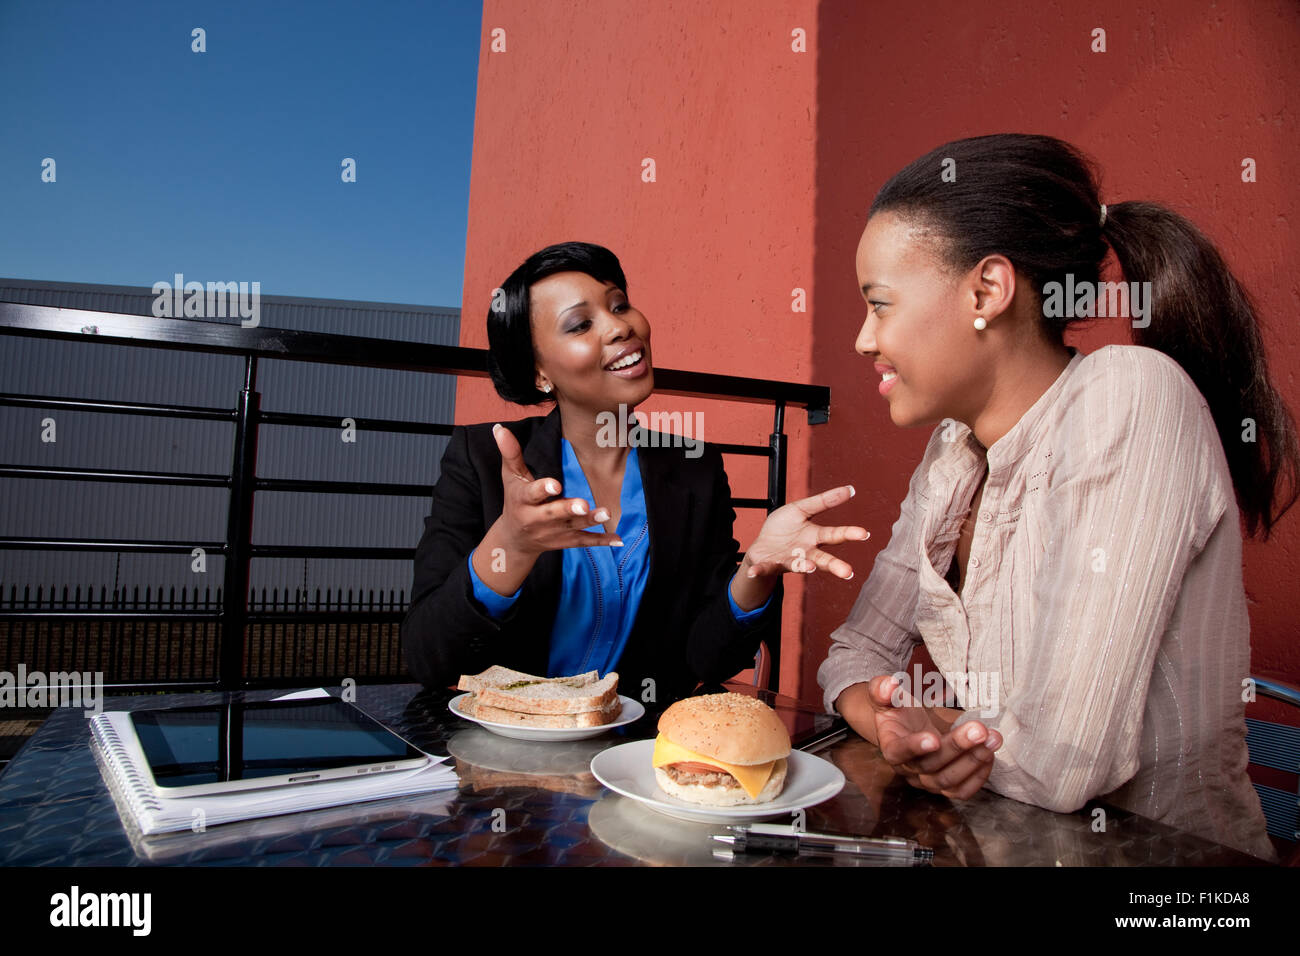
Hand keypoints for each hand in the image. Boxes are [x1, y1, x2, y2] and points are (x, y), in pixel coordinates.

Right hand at [491, 423, 622, 554]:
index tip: (556, 484)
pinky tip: (618, 539)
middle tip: (583, 504)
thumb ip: (510, 453)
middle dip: (568, 510)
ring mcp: (553, 532)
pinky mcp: (565, 541)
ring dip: (590, 521)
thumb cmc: (515, 500)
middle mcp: (537, 519)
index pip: (532, 494)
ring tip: (606, 513)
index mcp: (523, 500)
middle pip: (554, 514)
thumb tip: (500, 428)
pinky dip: (601, 541)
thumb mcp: (510, 477)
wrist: (514, 540)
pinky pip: (584, 542)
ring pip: (573, 527)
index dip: (543, 489)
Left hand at [743, 484, 869, 579]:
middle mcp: (805, 553)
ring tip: (809, 568)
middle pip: (823, 560)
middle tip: (848, 572)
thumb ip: (823, 501)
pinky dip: (759, 571)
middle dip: (835, 566)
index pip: (834, 535)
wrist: (763, 546)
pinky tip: (753, 572)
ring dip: (804, 567)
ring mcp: (788, 560)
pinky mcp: (770, 564)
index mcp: (814, 537)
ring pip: (798, 566)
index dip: (849, 534)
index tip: (864, 533)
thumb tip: (850, 489)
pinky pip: (764, 568)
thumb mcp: (802, 509)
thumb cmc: (785, 528)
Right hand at [866, 674, 1001, 799]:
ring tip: (993, 739)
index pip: (898, 752)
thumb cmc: (898, 711)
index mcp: (890, 746)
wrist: (908, 727)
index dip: (915, 747)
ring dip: (973, 761)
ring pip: (948, 781)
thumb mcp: (886, 696)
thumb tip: (889, 685)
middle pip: (931, 766)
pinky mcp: (945, 787)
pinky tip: (990, 755)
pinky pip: (961, 791)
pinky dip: (979, 776)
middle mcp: (908, 769)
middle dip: (958, 747)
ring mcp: (927, 781)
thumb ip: (881, 689)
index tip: (934, 738)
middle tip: (980, 729)